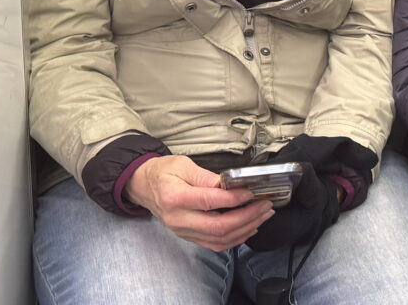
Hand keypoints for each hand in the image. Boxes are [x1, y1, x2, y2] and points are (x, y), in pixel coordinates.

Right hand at [130, 153, 282, 250]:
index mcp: (175, 197)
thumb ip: (204, 176)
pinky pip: (216, 244)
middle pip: (218, 227)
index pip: (209, 201)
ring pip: (220, 239)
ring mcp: (184, 231)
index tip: (251, 192)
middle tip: (264, 206)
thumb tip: (228, 185)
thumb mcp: (181, 163)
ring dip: (245, 229)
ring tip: (261, 216)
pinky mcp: (190, 237)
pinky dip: (235, 238)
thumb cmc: (162, 172)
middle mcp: (179, 219)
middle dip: (247, 217)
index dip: (233, 199)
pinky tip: (248, 227)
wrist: (143, 186)